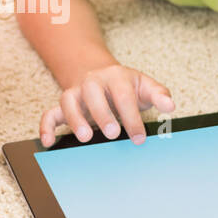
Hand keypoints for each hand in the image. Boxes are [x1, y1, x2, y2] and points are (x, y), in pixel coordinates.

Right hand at [40, 63, 174, 146]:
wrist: (102, 76)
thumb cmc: (126, 86)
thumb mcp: (145, 86)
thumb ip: (159, 94)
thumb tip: (170, 105)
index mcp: (116, 76)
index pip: (123, 95)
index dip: (132, 117)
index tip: (139, 137)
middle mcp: (93, 82)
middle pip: (93, 93)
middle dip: (103, 114)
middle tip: (113, 133)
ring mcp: (76, 92)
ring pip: (68, 100)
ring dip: (75, 118)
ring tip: (85, 137)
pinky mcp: (64, 105)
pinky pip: (50, 113)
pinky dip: (46, 126)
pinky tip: (49, 141)